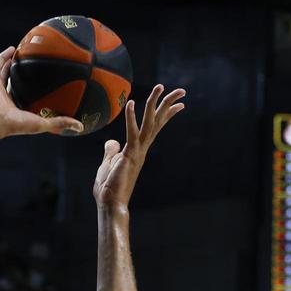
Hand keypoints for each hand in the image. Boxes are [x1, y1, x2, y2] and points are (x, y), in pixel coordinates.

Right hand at [0, 47, 83, 137]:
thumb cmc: (17, 125)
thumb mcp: (43, 123)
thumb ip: (60, 122)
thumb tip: (81, 126)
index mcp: (19, 109)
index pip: (28, 98)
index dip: (36, 91)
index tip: (47, 84)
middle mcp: (8, 98)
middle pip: (17, 83)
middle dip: (24, 75)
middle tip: (35, 65)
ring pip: (6, 73)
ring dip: (12, 63)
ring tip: (21, 52)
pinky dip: (3, 57)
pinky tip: (12, 48)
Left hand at [93, 84, 186, 209]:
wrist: (110, 204)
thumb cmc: (109, 188)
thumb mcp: (108, 164)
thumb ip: (111, 151)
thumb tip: (111, 142)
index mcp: (138, 149)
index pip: (155, 127)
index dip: (166, 114)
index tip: (180, 104)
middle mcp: (142, 149)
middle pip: (158, 121)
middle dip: (169, 104)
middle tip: (182, 90)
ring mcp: (137, 151)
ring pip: (150, 123)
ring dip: (155, 104)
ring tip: (161, 87)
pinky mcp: (129, 155)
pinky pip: (131, 132)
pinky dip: (130, 117)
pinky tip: (131, 102)